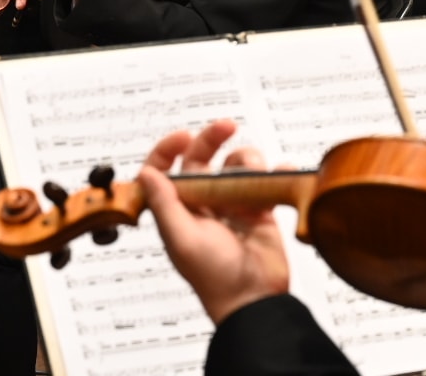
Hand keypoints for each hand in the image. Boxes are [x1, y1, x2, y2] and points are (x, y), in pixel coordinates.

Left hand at [141, 119, 289, 325]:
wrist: (254, 299)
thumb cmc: (214, 279)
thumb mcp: (182, 240)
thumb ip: (165, 205)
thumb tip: (146, 173)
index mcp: (178, 210)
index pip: (165, 171)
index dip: (169, 149)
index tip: (184, 136)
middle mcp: (203, 203)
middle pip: (202, 157)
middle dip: (213, 137)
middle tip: (227, 126)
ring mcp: (232, 204)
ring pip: (237, 164)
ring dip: (247, 159)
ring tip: (256, 175)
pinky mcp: (260, 209)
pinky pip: (267, 181)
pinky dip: (276, 173)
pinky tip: (279, 176)